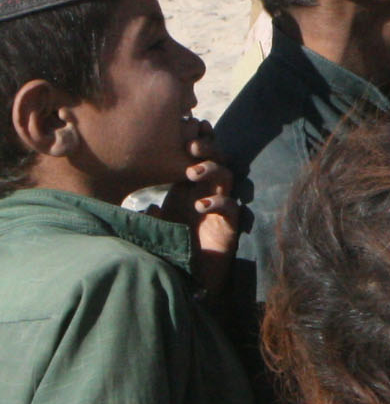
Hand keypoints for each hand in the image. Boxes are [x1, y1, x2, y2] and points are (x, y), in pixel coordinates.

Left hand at [158, 123, 239, 300]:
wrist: (185, 278)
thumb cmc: (168, 248)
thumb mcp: (152, 224)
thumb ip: (147, 212)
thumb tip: (144, 207)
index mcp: (189, 187)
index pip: (199, 156)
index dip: (199, 139)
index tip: (190, 125)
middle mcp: (207, 192)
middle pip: (217, 158)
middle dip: (207, 147)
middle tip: (191, 145)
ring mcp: (219, 207)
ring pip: (227, 176)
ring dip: (211, 169)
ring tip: (193, 172)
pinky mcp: (228, 225)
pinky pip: (230, 207)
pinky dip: (218, 202)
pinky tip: (200, 205)